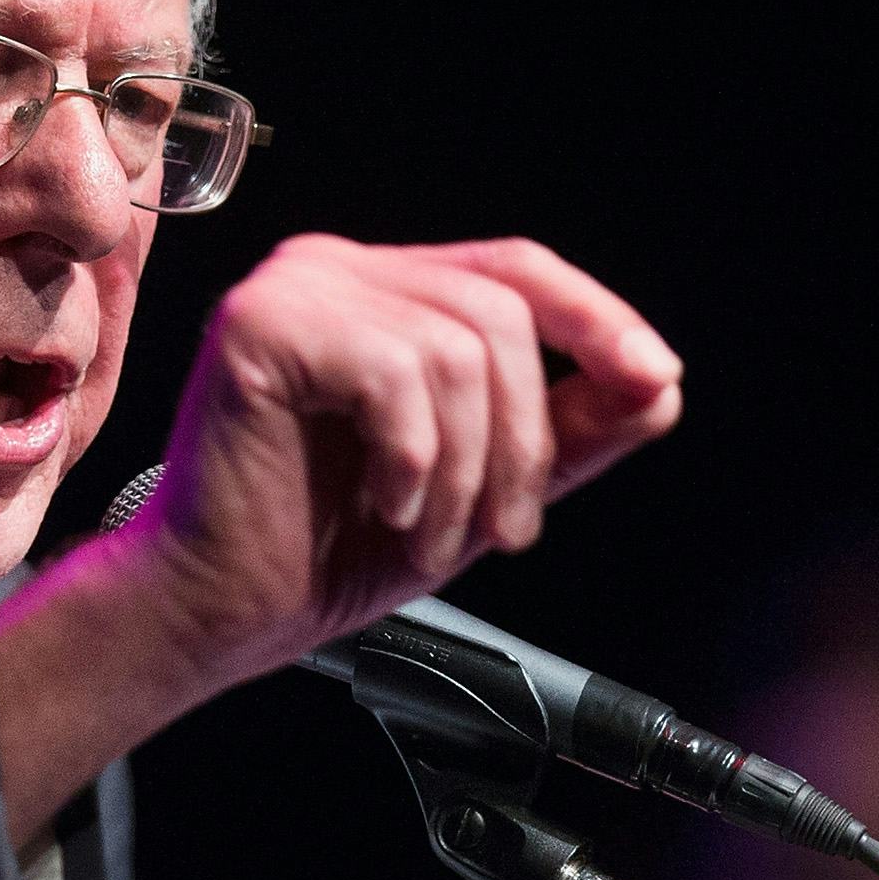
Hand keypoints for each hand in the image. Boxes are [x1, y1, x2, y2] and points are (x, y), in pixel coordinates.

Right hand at [124, 234, 682, 692]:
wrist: (219, 611)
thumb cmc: (324, 550)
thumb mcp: (481, 489)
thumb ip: (567, 433)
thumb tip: (658, 384)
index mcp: (379, 292)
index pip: (513, 268)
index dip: (595, 317)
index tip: (654, 377)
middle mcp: (333, 271)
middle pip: (500, 311)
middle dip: (523, 439)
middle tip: (504, 532)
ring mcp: (291, 289)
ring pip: (456, 347)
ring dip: (466, 469)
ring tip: (424, 531)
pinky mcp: (257, 325)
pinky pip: (394, 371)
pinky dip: (411, 458)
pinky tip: (382, 503)